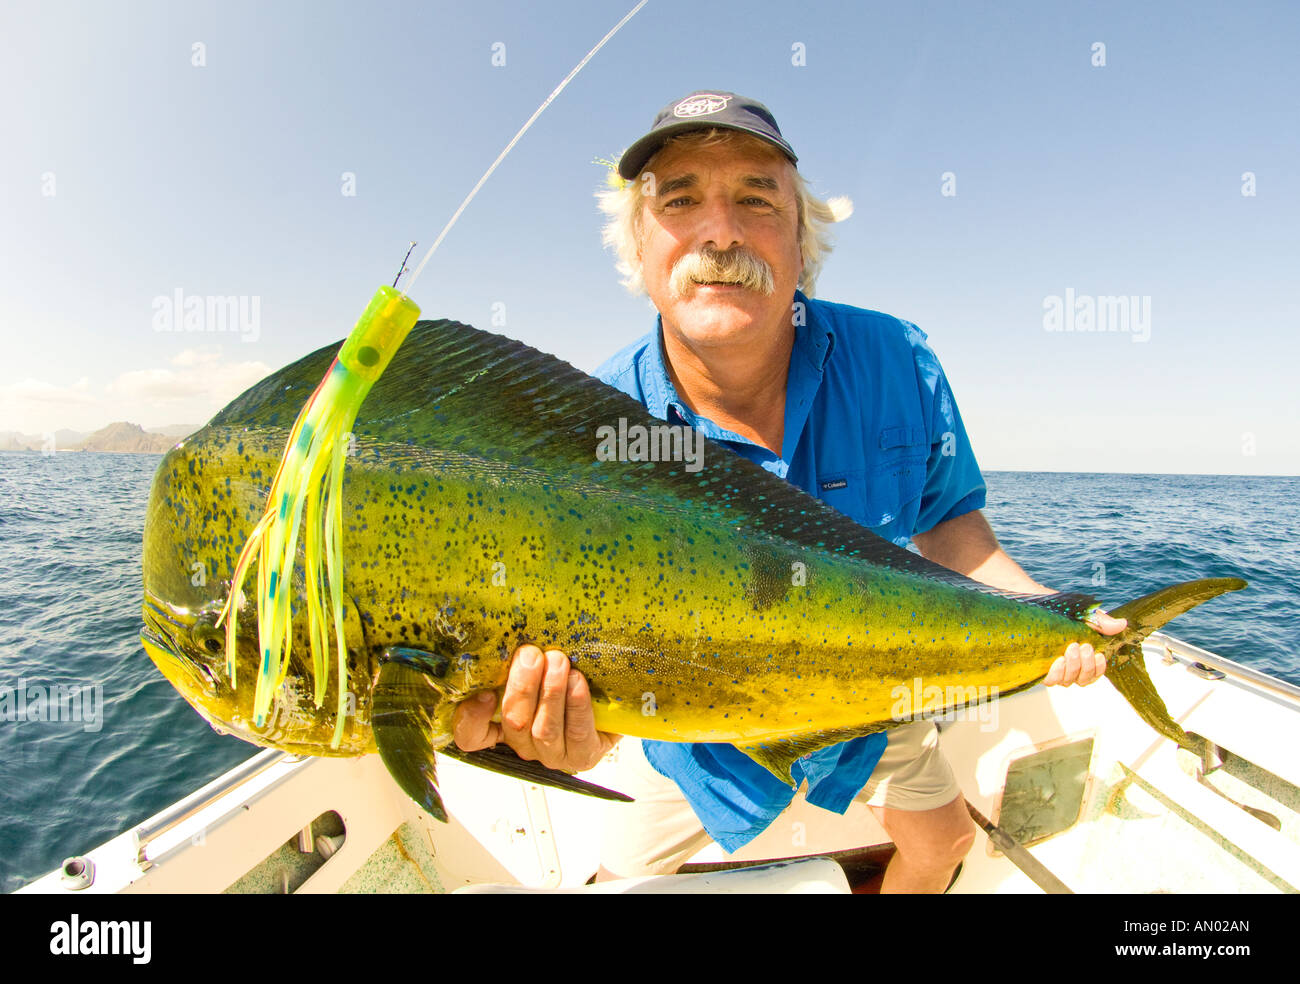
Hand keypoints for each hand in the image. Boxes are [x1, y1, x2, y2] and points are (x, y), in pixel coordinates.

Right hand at [452, 644, 620, 771]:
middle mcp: (523, 743)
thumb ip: (520, 659)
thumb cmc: (565, 675)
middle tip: (531, 655)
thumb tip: (515, 631)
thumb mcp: (538, 666)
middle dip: (522, 686)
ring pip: (544, 729)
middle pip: (513, 723)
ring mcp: (552, 754)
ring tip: (558, 661)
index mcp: (502, 724)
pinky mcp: (583, 756)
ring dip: (551, 692)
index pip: (471, 735)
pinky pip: (577, 734)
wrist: (609, 697)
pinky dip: (576, 705)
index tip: (483, 692)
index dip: (471, 718)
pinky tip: (577, 682)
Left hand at [1044, 611, 1126, 686]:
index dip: (1099, 670)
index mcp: (1082, 658)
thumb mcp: (1085, 616)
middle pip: (1083, 680)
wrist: (1037, 605)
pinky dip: (1057, 673)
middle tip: (1084, 646)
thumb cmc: (1062, 612)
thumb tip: (1122, 624)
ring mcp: (1054, 668)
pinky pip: (1051, 680)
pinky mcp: (1039, 668)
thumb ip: (1102, 623)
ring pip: (1068, 681)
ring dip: (1074, 666)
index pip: (1094, 675)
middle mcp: (1068, 667)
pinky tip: (1059, 660)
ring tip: (1072, 647)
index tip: (1099, 655)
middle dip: (1087, 665)